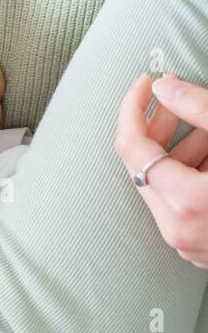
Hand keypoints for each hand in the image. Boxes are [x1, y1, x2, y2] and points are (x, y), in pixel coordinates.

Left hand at [114, 73, 207, 268]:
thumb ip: (200, 109)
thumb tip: (163, 86)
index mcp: (186, 202)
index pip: (131, 146)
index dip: (132, 108)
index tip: (145, 82)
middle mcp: (179, 230)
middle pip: (143, 167)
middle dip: (157, 127)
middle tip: (173, 97)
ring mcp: (190, 245)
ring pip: (163, 187)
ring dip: (178, 150)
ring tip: (206, 126)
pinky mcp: (203, 249)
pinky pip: (180, 206)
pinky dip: (191, 175)